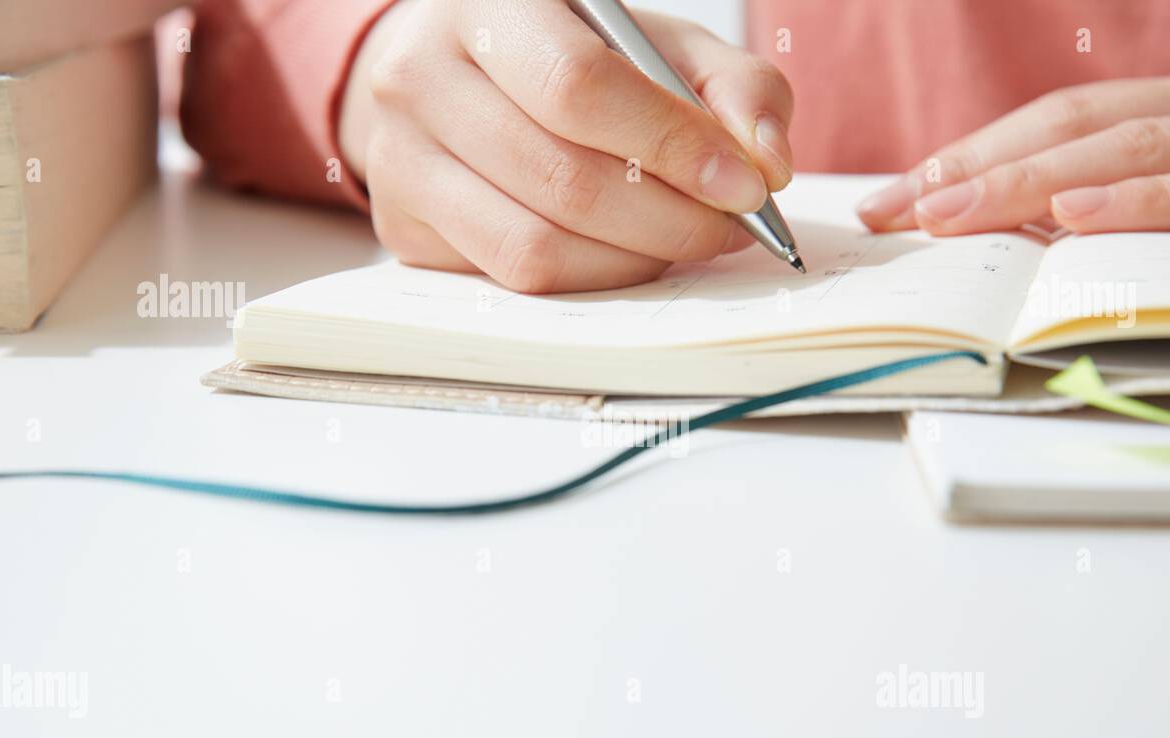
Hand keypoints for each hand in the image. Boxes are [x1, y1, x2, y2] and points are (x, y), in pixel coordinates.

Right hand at [339, 0, 793, 291]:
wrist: (443, 73)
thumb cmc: (561, 55)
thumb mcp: (650, 43)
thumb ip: (726, 86)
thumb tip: (768, 164)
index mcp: (487, 4)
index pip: (578, 87)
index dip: (672, 145)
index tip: (745, 184)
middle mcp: (422, 76)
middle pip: (563, 179)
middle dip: (670, 219)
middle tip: (728, 226)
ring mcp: (402, 158)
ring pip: (536, 245)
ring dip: (634, 260)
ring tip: (682, 240)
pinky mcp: (405, 226)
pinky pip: (514, 277)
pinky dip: (592, 278)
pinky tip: (625, 255)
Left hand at [857, 63, 1169, 238]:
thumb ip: (1139, 208)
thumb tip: (1038, 234)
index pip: (1063, 123)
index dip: (972, 154)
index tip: (896, 197)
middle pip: (1078, 125)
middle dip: (974, 166)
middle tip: (895, 209)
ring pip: (1135, 146)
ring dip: (1031, 179)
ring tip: (949, 212)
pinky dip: (1146, 202)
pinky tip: (1077, 218)